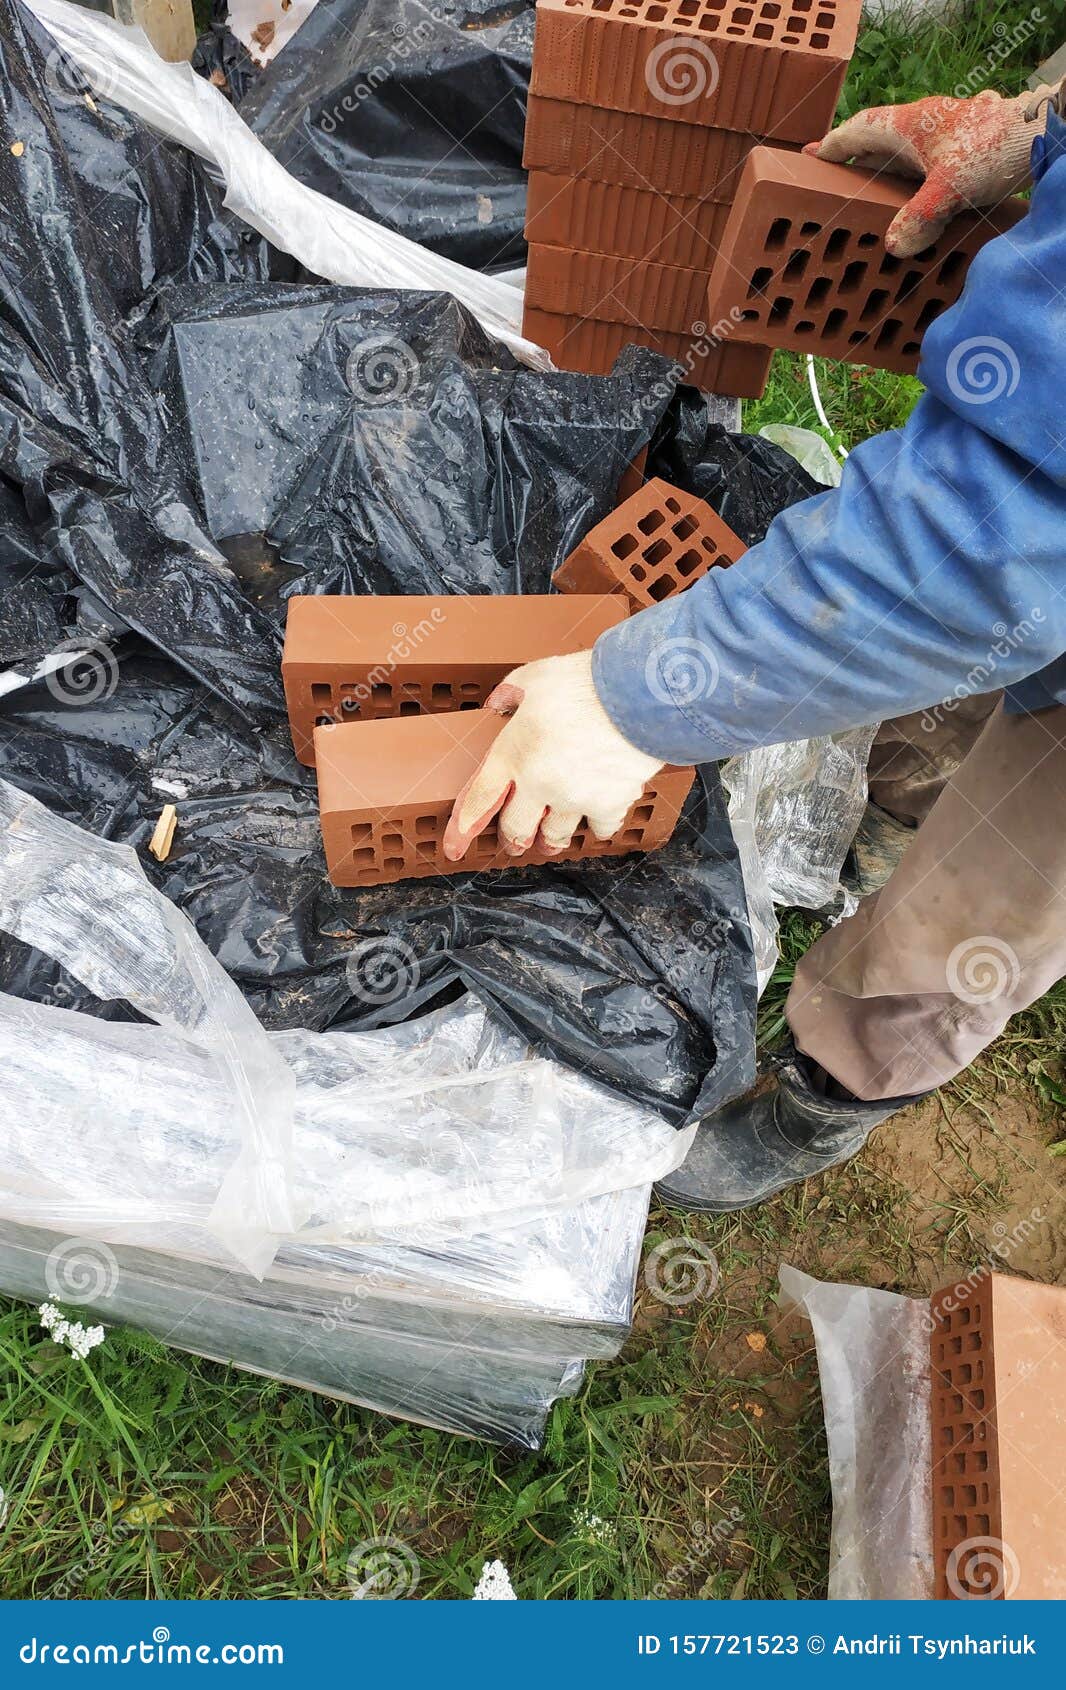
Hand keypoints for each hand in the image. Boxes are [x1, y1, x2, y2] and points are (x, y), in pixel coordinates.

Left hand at [442, 649, 662, 859]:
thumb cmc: (584, 682)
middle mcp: (538, 783)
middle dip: (513, 839)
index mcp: (513, 752)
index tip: (454, 846)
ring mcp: (573, 798)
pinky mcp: (608, 804)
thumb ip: (511, 692)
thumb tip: (498, 702)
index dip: (463, 827)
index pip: (480, 798)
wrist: (635, 693)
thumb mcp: (534, 676)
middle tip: (515, 843)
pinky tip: (597, 820)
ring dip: (551, 838)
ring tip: (551, 841)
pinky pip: (599, 828)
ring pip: (555, 834)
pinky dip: (597, 825)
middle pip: (516, 827)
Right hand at [805, 87, 1045, 256]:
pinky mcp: (960, 152)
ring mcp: (943, 138)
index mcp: (909, 125)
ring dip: (881, 173)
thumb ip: (919, 218)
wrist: (1041, 135)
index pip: (858, 130)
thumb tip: (895, 247)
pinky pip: (922, 168)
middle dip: (853, 160)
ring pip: (900, 155)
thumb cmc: (993, 149)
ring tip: (862, 196)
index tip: (810, 157)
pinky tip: (907, 204)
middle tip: (828, 176)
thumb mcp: (951, 188)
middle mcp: (922, 126)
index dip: (833, 146)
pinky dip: (908, 184)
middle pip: (876, 141)